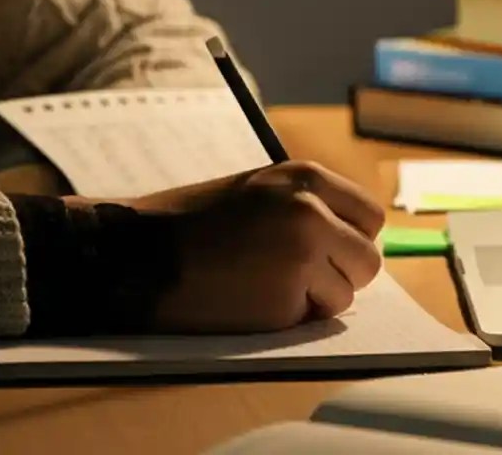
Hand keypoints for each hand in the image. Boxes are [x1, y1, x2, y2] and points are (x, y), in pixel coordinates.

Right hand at [71, 160, 384, 332]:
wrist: (131, 254)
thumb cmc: (190, 223)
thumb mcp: (256, 190)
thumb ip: (309, 206)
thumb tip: (356, 240)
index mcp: (306, 179)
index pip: (370, 217)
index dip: (352, 239)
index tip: (332, 250)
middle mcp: (311, 214)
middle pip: (368, 261)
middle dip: (342, 275)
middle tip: (301, 276)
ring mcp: (300, 258)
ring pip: (345, 296)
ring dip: (314, 300)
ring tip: (264, 283)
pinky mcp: (283, 301)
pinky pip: (310, 321)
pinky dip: (287, 320)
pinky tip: (248, 300)